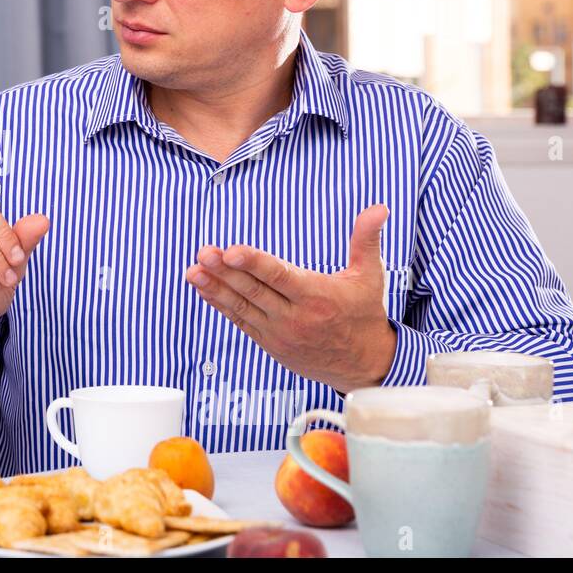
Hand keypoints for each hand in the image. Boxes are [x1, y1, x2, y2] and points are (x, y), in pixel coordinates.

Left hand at [184, 204, 397, 393]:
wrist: (364, 366)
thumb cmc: (364, 314)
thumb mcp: (370, 276)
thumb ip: (366, 240)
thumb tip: (378, 207)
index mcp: (317, 296)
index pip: (279, 276)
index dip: (253, 263)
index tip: (230, 250)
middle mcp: (295, 317)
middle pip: (254, 291)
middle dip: (225, 272)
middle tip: (203, 253)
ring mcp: (279, 333)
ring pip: (242, 308)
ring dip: (215, 289)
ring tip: (193, 271)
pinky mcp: (269, 344)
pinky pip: (240, 322)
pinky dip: (220, 305)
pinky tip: (203, 289)